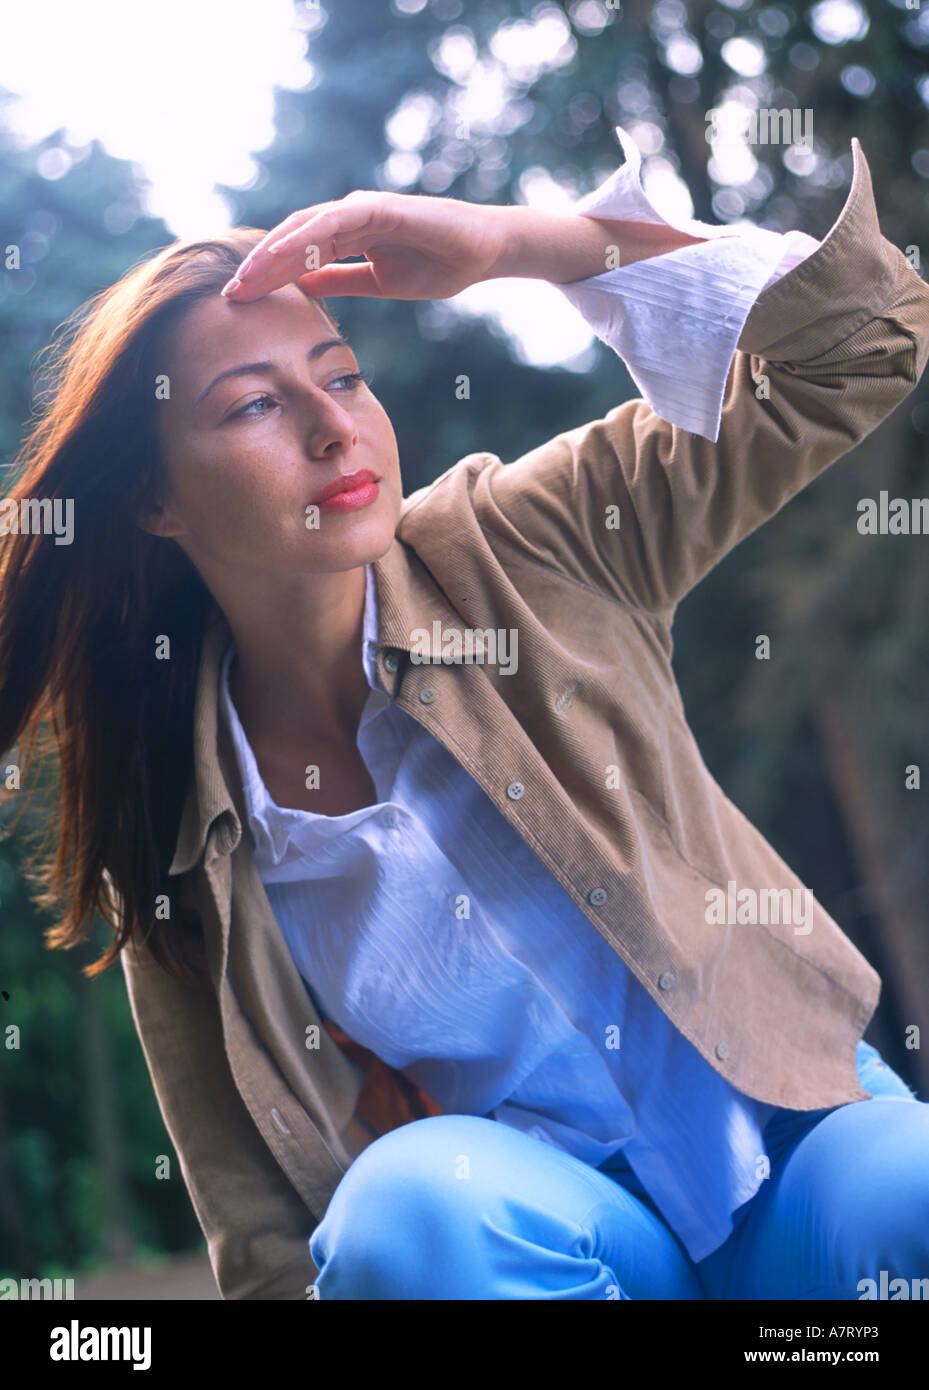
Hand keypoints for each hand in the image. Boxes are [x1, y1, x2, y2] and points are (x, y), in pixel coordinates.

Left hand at [221, 189, 510, 302]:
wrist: (485, 250)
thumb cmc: (439, 263)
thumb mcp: (379, 282)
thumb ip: (341, 280)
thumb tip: (303, 286)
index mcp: (347, 235)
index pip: (297, 255)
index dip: (267, 277)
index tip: (241, 302)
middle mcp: (348, 217)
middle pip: (291, 240)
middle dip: (259, 267)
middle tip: (230, 294)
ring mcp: (362, 209)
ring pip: (304, 228)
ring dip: (272, 253)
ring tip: (246, 278)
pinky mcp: (379, 209)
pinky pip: (334, 222)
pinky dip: (306, 236)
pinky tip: (283, 256)